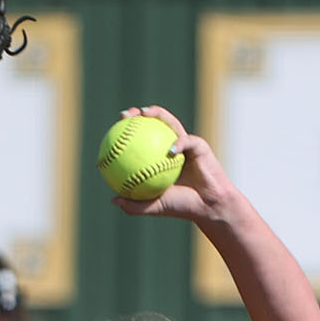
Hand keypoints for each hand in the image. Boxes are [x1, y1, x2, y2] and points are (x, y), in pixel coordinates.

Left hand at [108, 105, 239, 224]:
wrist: (208, 206)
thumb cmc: (182, 207)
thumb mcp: (154, 207)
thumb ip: (134, 205)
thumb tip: (112, 200)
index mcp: (157, 158)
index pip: (139, 141)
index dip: (125, 133)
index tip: (111, 134)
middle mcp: (169, 147)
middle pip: (152, 124)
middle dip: (137, 115)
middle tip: (124, 116)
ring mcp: (184, 144)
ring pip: (170, 123)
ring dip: (157, 114)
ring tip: (145, 113)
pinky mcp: (199, 145)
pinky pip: (187, 141)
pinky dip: (179, 143)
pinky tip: (171, 149)